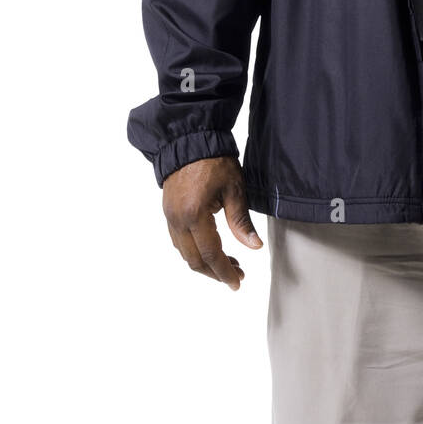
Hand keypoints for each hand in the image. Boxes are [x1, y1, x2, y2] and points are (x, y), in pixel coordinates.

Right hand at [162, 156, 262, 290]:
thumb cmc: (214, 161)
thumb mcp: (234, 189)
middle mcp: (178, 220)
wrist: (189, 140)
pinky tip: (209, 249)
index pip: (211, 254)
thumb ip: (241, 221)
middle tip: (236, 276)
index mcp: (195, 216)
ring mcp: (170, 217)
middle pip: (194, 260)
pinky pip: (178, 241)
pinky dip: (194, 251)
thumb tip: (254, 247)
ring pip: (185, 253)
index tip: (237, 282)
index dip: (225, 271)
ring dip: (204, 263)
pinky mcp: (169, 212)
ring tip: (228, 264)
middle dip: (215, 272)